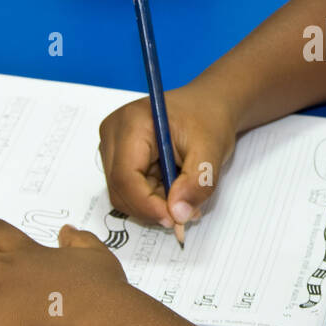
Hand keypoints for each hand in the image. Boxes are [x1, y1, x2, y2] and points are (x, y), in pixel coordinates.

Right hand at [98, 82, 237, 229]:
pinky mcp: (118, 156)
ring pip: (123, 194)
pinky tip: (173, 186)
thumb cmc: (209, 119)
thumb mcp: (212, 151)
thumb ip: (197, 183)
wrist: (208, 105)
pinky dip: (151, 197)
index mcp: (132, 123)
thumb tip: (177, 214)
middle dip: (152, 207)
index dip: (147, 205)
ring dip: (153, 204)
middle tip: (186, 211)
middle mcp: (113, 133)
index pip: (125, 176)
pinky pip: (128, 190)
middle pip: (120, 189)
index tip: (175, 219)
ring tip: (183, 193)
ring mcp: (113, 145)